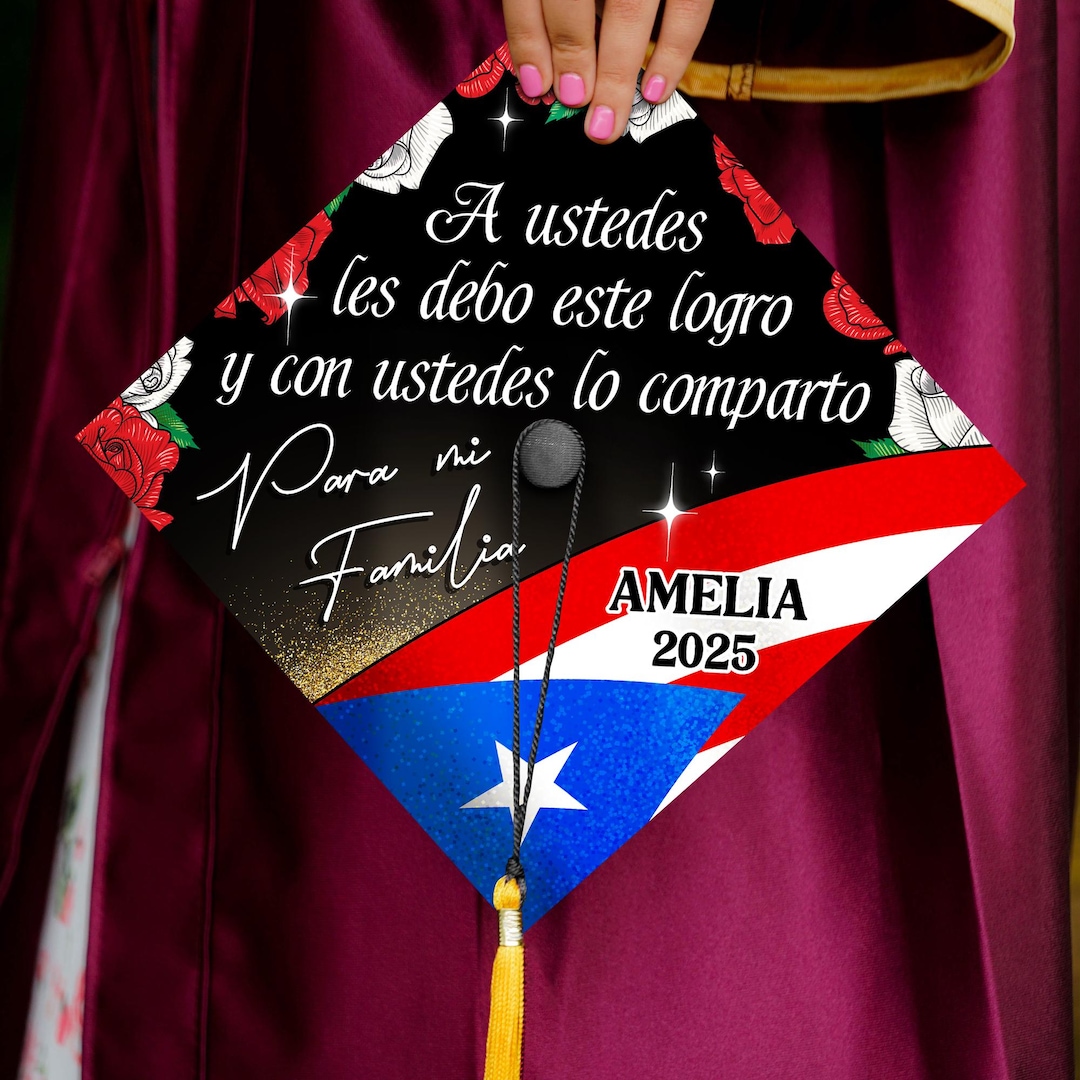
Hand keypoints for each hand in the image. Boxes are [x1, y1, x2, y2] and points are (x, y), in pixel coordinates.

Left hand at [503, 0, 714, 143]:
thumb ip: (551, 2)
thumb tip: (545, 69)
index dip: (529, 37)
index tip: (537, 86)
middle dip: (574, 61)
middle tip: (576, 110)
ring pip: (628, 10)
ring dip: (616, 73)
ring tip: (607, 122)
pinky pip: (688, 6)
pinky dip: (674, 52)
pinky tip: (656, 92)